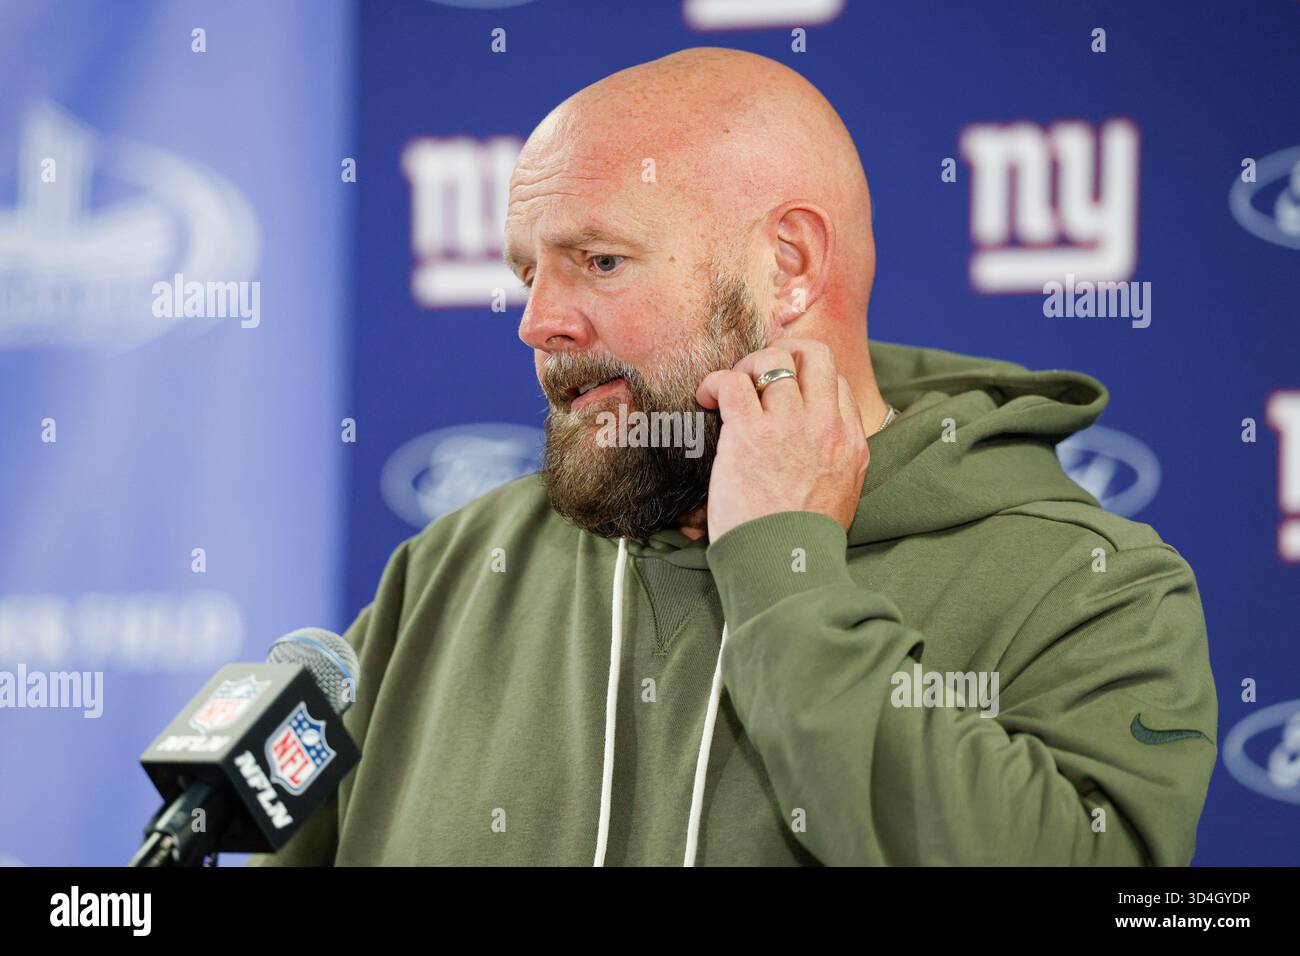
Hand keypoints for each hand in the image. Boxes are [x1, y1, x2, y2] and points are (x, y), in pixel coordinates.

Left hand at [695, 337, 869, 541]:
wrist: (786, 564)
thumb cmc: (801, 542)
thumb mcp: (841, 497)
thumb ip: (833, 464)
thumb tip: (812, 452)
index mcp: (851, 443)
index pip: (836, 383)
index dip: (807, 378)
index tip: (783, 392)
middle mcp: (826, 426)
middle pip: (814, 354)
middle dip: (784, 352)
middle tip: (759, 372)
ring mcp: (790, 425)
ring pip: (771, 361)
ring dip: (745, 368)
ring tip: (727, 390)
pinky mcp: (750, 432)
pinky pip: (733, 382)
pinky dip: (715, 382)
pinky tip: (706, 398)